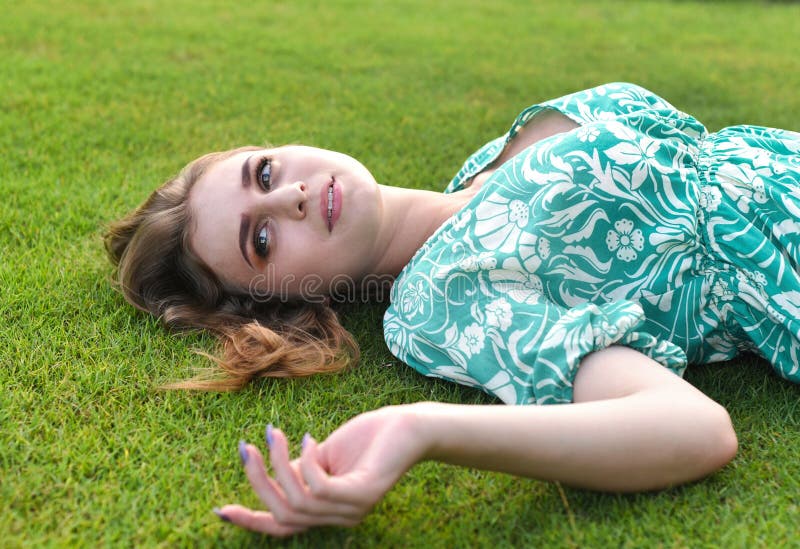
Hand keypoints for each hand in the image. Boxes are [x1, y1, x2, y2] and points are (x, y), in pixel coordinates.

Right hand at [214, 404, 427, 536]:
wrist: (410, 427)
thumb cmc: (368, 438)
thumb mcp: (323, 455)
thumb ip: (299, 470)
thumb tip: (271, 471)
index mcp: (328, 511)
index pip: (282, 527)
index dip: (250, 521)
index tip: (220, 510)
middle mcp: (339, 518)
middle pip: (283, 515)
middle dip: (258, 481)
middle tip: (247, 447)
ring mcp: (353, 509)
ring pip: (297, 501)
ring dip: (279, 464)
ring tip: (275, 434)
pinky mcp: (364, 493)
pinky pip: (320, 487)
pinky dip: (307, 462)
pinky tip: (311, 438)